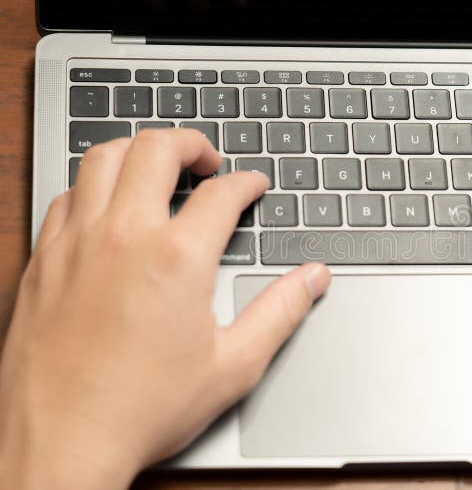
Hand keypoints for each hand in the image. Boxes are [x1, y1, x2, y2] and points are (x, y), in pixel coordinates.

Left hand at [0, 130, 329, 489]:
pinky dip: (92, 185)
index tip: (254, 186)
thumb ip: (280, 312)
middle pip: (157, 150)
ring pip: (103, 158)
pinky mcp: (43, 259)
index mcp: (177, 259)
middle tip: (208, 161)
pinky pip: (65, 195)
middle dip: (191, 143)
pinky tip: (107, 205)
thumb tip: (313, 278)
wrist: (61, 443)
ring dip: (138, 151)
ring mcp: (76, 243)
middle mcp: (123, 237)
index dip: (248, 183)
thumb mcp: (233, 365)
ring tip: (157, 166)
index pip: (222, 194)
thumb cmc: (142, 409)